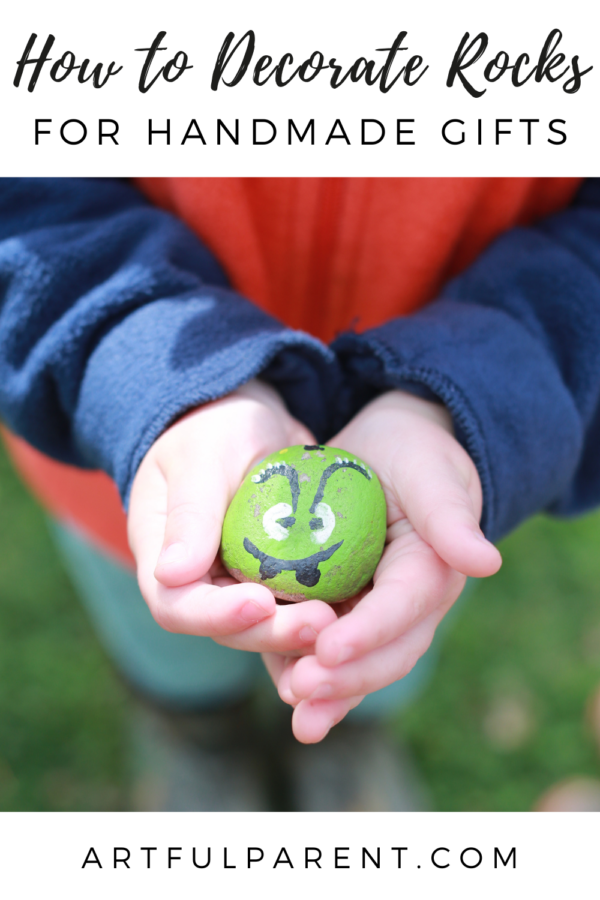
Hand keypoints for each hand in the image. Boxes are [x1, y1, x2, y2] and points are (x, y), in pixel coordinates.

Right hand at [128, 380, 337, 654]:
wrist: (250, 421)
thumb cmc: (216, 429)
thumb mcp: (202, 459)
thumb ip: (190, 514)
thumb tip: (171, 575)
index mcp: (162, 555)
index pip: (177, 605)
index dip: (216, 614)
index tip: (260, 604)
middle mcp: (197, 581)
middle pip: (227, 628)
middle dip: (271, 632)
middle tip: (320, 623)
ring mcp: (236, 585)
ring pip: (264, 628)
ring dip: (298, 632)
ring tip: (337, 623)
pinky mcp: (275, 582)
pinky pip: (292, 609)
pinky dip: (317, 616)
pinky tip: (350, 617)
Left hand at [263, 390, 501, 741]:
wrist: (387, 456)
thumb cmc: (412, 456)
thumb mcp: (430, 472)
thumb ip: (450, 516)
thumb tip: (486, 563)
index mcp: (432, 571)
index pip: (403, 607)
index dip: (369, 632)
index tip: (330, 649)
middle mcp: (408, 606)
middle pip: (384, 653)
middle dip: (346, 677)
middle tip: (302, 689)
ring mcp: (375, 616)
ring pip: (358, 666)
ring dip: (329, 693)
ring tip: (297, 710)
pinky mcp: (344, 614)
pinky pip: (328, 653)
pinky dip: (305, 673)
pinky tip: (281, 691)